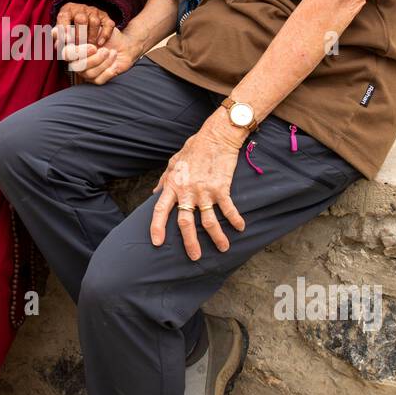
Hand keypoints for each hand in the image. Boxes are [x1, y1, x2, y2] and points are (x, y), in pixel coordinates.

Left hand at [54, 2, 114, 48]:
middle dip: (79, 35)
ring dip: (91, 36)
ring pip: (94, 21)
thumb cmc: (70, 28)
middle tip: (79, 46)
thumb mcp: (62, 30)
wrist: (87, 20)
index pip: (64, 16)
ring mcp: (94, 11)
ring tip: (89, 47)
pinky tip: (100, 43)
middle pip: (81, 19)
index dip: (64, 28)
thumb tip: (57, 45)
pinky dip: (104, 35)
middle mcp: (81, 8)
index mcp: (67, 10)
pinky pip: (108, 24)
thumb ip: (59, 37)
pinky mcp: (105, 17)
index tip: (65, 40)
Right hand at [59, 26, 141, 83]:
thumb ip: (75, 28)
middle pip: (78, 67)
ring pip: (89, 74)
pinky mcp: (97, 79)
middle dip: (92, 58)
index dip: (77, 52)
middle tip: (104, 49)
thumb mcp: (92, 26)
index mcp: (73, 51)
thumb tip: (54, 31)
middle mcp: (77, 63)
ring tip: (111, 52)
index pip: (67, 55)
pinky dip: (108, 72)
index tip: (92, 45)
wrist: (124, 43)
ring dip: (102, 63)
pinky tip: (115, 64)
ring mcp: (87, 72)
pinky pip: (99, 81)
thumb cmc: (106, 34)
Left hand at [150, 118, 245, 259]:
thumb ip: (164, 179)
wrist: (216, 137)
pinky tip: (240, 228)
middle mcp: (187, 191)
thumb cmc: (194, 148)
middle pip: (185, 223)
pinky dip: (235, 220)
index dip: (157, 227)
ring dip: (217, 237)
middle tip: (195, 257)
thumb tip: (155, 193)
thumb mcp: (173, 162)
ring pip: (209, 222)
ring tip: (223, 247)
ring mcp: (204, 191)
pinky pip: (228, 209)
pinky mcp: (221, 188)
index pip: (160, 210)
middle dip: (190, 243)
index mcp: (173, 185)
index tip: (157, 242)